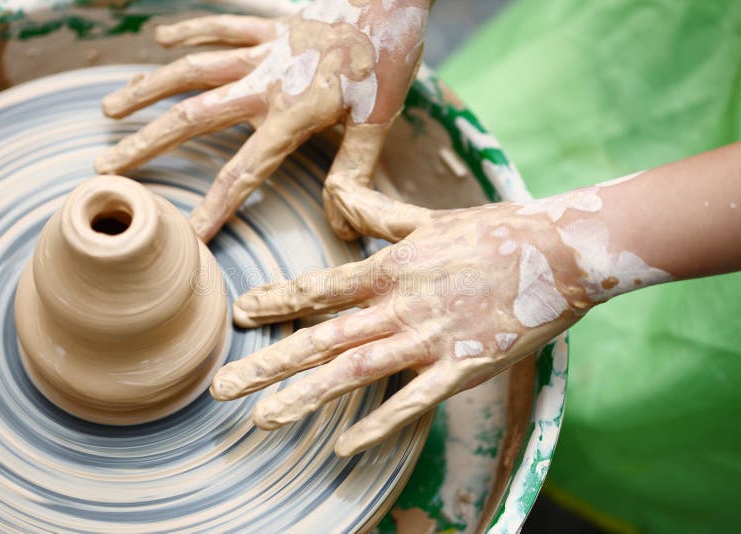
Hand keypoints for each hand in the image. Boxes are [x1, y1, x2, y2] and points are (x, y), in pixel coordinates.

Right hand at [95, 0, 430, 241]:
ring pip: (192, 70)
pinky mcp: (267, 25)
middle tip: (107, 167)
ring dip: (147, 88)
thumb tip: (343, 227)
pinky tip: (157, 39)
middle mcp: (267, 82)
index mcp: (294, 114)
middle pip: (194, 117)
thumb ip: (354, 172)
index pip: (245, 170)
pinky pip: (219, 26)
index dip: (215, 205)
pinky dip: (187, 31)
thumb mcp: (377, 123)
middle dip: (147, 144)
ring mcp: (262, 50)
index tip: (187, 233)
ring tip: (108, 108)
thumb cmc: (387, 63)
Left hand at [210, 182, 595, 455]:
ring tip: (263, 420)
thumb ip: (379, 214)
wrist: (563, 251)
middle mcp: (400, 304)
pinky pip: (414, 401)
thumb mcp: (430, 217)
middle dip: (269, 362)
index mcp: (391, 267)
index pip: (320, 288)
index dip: (277, 301)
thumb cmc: (497, 232)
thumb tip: (338, 197)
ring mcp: (430, 338)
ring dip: (307, 396)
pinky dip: (379, 424)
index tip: (240, 314)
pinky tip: (343, 446)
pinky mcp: (464, 366)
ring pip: (356, 371)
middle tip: (222, 387)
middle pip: (323, 337)